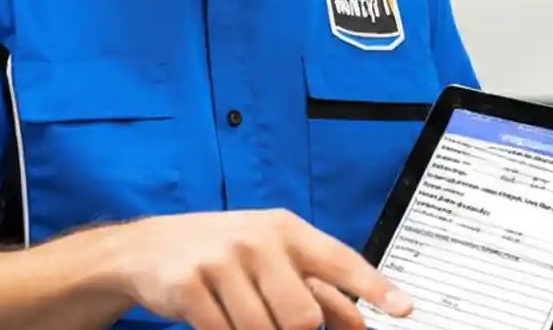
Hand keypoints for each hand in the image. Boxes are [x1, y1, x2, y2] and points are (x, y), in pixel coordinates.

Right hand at [109, 209, 411, 329]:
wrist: (148, 248)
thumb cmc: (224, 254)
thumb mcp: (272, 258)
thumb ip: (316, 287)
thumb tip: (361, 322)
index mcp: (288, 230)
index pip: (341, 261)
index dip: (376, 288)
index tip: (405, 310)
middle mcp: (259, 240)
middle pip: (302, 316)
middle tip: (272, 321)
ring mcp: (223, 260)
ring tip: (239, 315)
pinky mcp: (191, 284)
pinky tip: (215, 318)